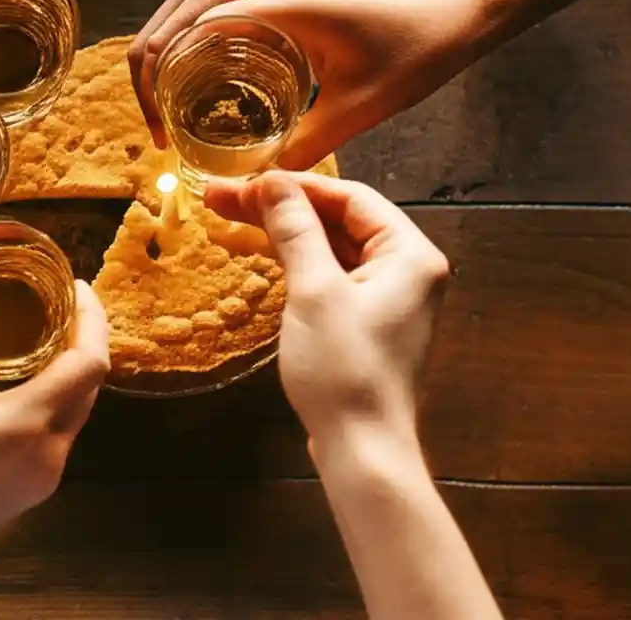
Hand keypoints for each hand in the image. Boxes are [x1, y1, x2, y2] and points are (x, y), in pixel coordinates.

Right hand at [0, 276, 109, 602]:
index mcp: (28, 422)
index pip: (90, 364)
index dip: (93, 320)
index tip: (76, 290)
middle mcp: (50, 449)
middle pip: (91, 384)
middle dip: (85, 339)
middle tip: (65, 304)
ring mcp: (48, 473)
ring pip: (79, 410)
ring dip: (73, 372)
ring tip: (50, 336)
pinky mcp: (37, 487)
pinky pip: (63, 433)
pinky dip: (58, 400)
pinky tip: (32, 384)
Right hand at [130, 0, 362, 146]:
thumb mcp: (305, 17)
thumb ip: (281, 50)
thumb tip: (280, 136)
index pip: (157, 52)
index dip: (153, 99)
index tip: (166, 137)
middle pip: (144, 49)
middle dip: (146, 97)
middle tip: (165, 138)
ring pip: (155, 39)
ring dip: (154, 81)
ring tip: (173, 122)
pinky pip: (173, 30)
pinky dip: (170, 62)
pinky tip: (192, 89)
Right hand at [197, 0, 485, 169]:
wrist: (453, 22)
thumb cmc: (411, 57)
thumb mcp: (352, 112)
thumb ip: (300, 148)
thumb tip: (258, 182)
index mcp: (281, 8)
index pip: (202, 32)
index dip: (176, 72)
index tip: (165, 114)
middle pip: (210, 33)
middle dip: (190, 79)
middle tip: (178, 128)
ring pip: (231, 33)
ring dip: (213, 71)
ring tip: (197, 120)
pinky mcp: (304, 8)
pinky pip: (255, 33)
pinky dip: (240, 64)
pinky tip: (237, 101)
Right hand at [205, 171, 448, 455]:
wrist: (362, 449)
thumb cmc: (344, 369)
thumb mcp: (314, 291)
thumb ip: (295, 230)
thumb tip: (272, 182)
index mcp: (409, 254)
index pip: (349, 198)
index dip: (294, 186)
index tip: (245, 181)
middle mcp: (406, 270)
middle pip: (338, 221)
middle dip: (280, 208)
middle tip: (220, 197)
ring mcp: (386, 298)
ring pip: (329, 248)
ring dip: (281, 233)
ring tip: (227, 216)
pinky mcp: (365, 323)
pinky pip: (329, 277)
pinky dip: (294, 263)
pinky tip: (258, 251)